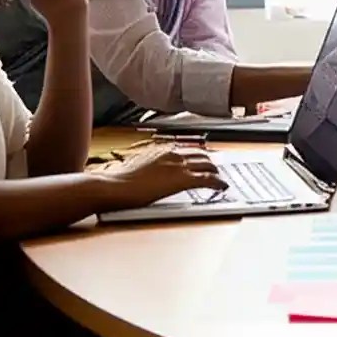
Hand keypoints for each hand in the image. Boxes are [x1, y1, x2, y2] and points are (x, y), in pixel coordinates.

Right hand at [99, 146, 226, 210]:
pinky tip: (222, 186)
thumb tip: (153, 173)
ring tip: (220, 177)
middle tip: (217, 168)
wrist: (114, 187)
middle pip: (201, 154)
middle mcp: (173, 154)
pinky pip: (207, 179)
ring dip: (216, 171)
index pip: (187, 149)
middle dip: (211, 161)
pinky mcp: (182, 180)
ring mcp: (179, 166)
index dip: (199, 155)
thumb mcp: (138, 167)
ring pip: (207, 165)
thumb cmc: (119, 180)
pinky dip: (217, 182)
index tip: (204, 159)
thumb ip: (151, 166)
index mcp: (162, 150)